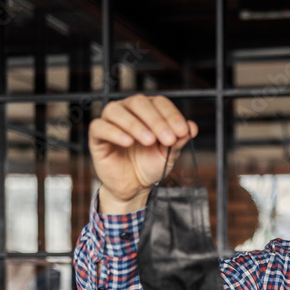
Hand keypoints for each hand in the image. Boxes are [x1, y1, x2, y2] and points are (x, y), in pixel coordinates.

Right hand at [88, 94, 197, 212]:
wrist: (134, 186)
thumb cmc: (150, 165)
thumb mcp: (168, 154)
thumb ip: (179, 140)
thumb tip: (192, 127)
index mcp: (147, 110)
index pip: (159, 102)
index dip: (171, 115)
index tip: (183, 132)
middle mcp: (128, 110)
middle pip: (138, 103)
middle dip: (156, 120)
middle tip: (168, 139)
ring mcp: (110, 122)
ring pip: (116, 111)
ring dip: (135, 124)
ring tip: (149, 141)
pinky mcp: (97, 137)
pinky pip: (100, 127)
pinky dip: (114, 132)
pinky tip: (128, 142)